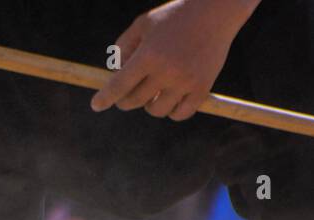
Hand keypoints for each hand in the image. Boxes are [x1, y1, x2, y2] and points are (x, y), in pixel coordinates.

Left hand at [91, 0, 252, 120]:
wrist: (218, 9)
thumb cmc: (175, 16)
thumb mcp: (144, 24)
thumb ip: (124, 47)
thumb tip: (114, 74)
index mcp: (148, 55)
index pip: (119, 85)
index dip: (104, 98)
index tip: (96, 105)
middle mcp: (166, 71)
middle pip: (134, 101)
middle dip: (126, 99)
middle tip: (129, 92)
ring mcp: (186, 81)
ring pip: (156, 111)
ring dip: (150, 105)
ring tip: (153, 92)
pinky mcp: (203, 87)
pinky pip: (181, 114)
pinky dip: (172, 111)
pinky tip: (171, 100)